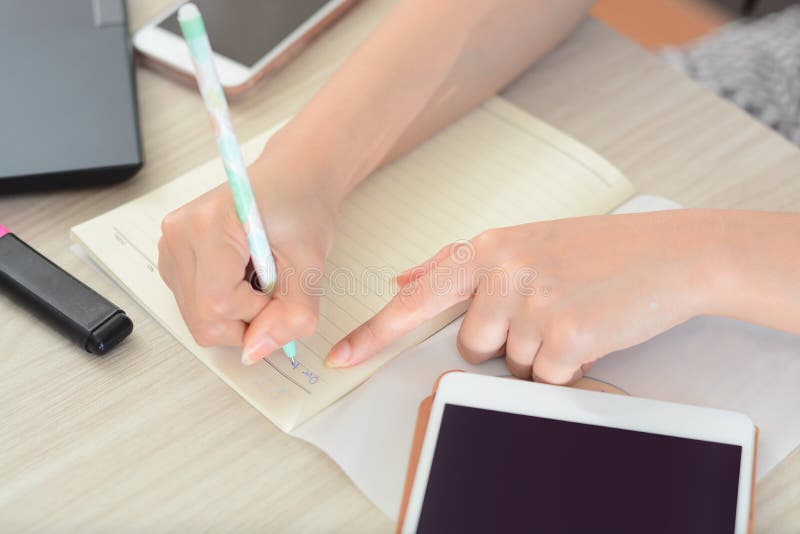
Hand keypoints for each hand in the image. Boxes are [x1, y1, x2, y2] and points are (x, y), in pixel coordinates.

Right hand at [158, 143, 338, 363]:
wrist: (293, 178)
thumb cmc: (302, 207)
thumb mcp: (312, 264)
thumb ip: (291, 314)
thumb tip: (256, 352)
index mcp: (210, 223)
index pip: (218, 304)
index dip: (256, 315)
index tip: (281, 293)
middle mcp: (179, 233)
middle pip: (202, 319)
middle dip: (247, 320)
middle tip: (275, 290)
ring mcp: (170, 246)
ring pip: (197, 319)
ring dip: (237, 313)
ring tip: (260, 277)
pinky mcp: (172, 258)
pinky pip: (195, 306)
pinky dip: (225, 304)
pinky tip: (243, 276)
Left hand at [325, 210, 725, 383]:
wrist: (670, 254)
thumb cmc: (596, 250)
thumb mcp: (520, 242)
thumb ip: (455, 261)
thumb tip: (402, 277)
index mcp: (486, 249)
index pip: (417, 298)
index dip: (375, 332)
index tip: (342, 355)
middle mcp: (503, 273)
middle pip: (468, 345)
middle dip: (500, 341)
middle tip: (543, 310)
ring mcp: (534, 303)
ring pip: (508, 364)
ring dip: (536, 352)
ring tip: (569, 314)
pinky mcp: (566, 335)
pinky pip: (545, 377)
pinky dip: (565, 365)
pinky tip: (588, 329)